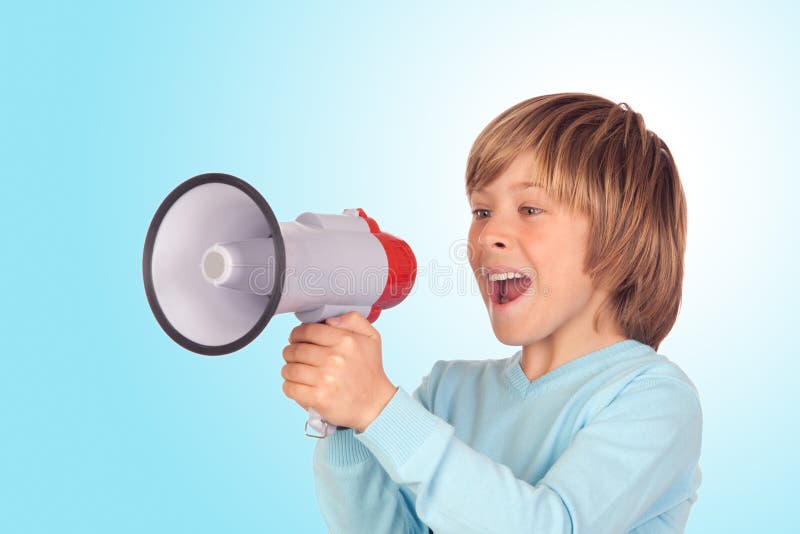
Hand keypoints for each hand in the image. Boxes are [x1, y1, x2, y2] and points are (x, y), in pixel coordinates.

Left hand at [281, 311, 397, 432]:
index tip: (296, 339)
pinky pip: (290, 388)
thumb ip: (353, 320)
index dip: (297, 334)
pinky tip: (299, 385)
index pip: (308, 330)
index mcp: (345, 341)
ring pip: (289, 369)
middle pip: (295, 350)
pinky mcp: (318, 398)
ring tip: (295, 371)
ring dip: (288, 370)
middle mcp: (335, 359)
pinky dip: (289, 386)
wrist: (375, 405)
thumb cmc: (370, 371)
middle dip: (290, 352)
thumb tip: (329, 320)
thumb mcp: (371, 337)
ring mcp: (325, 379)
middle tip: (294, 356)